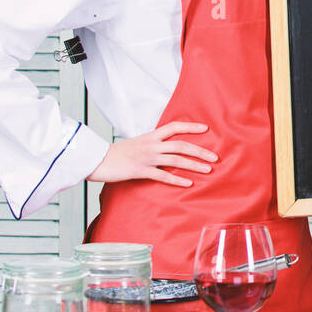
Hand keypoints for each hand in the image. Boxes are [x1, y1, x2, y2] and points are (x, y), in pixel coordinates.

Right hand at [87, 121, 217, 187]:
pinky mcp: (140, 171)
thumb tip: (166, 147)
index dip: (191, 127)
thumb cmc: (116, 153)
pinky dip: (176, 180)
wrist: (96, 159)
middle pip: (181, 145)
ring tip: (208, 169)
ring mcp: (146, 158)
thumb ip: (152, 144)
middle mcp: (151, 145)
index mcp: (150, 136)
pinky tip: (188, 184)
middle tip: (215, 157)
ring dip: (194, 165)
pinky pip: (162, 176)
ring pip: (175, 160)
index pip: (174, 127)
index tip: (206, 128)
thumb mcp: (136, 143)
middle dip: (200, 150)